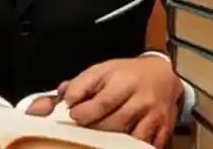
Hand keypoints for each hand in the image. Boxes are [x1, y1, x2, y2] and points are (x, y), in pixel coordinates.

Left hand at [31, 56, 181, 147]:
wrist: (165, 75)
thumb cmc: (126, 75)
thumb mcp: (101, 72)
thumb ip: (76, 87)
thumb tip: (48, 105)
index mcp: (122, 79)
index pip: (101, 101)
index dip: (84, 113)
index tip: (71, 117)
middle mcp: (140, 97)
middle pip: (115, 121)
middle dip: (94, 130)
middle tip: (80, 134)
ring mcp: (153, 115)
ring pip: (131, 136)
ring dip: (112, 143)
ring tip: (97, 143)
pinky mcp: (163, 129)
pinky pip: (148, 146)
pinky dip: (133, 148)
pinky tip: (118, 146)